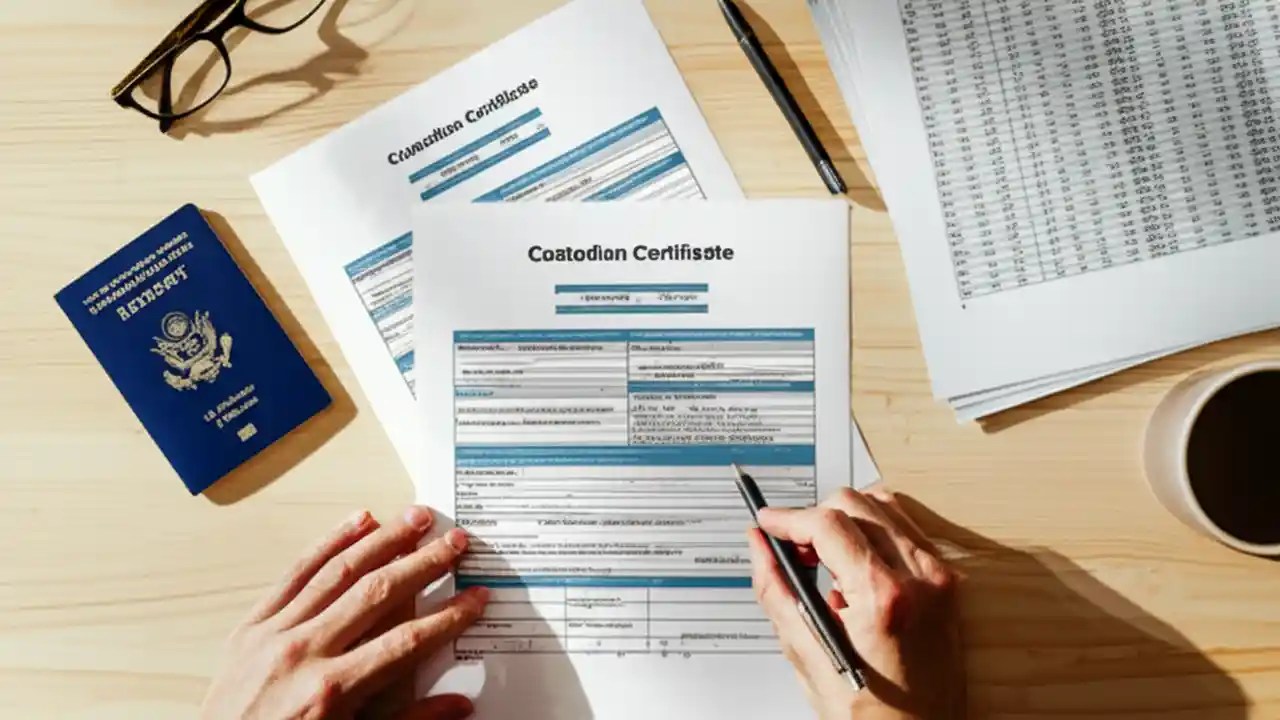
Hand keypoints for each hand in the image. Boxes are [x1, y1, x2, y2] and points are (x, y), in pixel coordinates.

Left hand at [200, 506, 488, 719]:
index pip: (406, 642)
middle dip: (422, 564)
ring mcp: (273, 634)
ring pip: (338, 572)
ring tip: (415, 518)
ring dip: (383, 540)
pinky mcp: (250, 626)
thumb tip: (459, 705)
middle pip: (377, 595)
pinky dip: (328, 544)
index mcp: (332, 691)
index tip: (476, 598)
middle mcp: (304, 654)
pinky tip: (357, 521)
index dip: (447, 618)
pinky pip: (294, 574)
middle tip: (455, 543)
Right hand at [748, 489, 963, 719]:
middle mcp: (921, 578)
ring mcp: (939, 576)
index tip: (769, 522)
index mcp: (885, 597)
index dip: (789, 517)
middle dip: (815, 517)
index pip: (828, 524)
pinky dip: (872, 533)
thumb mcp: (808, 655)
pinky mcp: (946, 580)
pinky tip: (855, 566)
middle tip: (791, 546)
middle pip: (856, 504)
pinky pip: (904, 528)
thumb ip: (776, 590)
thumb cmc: (872, 713)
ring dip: (845, 521)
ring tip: (824, 559)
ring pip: (882, 506)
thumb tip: (759, 544)